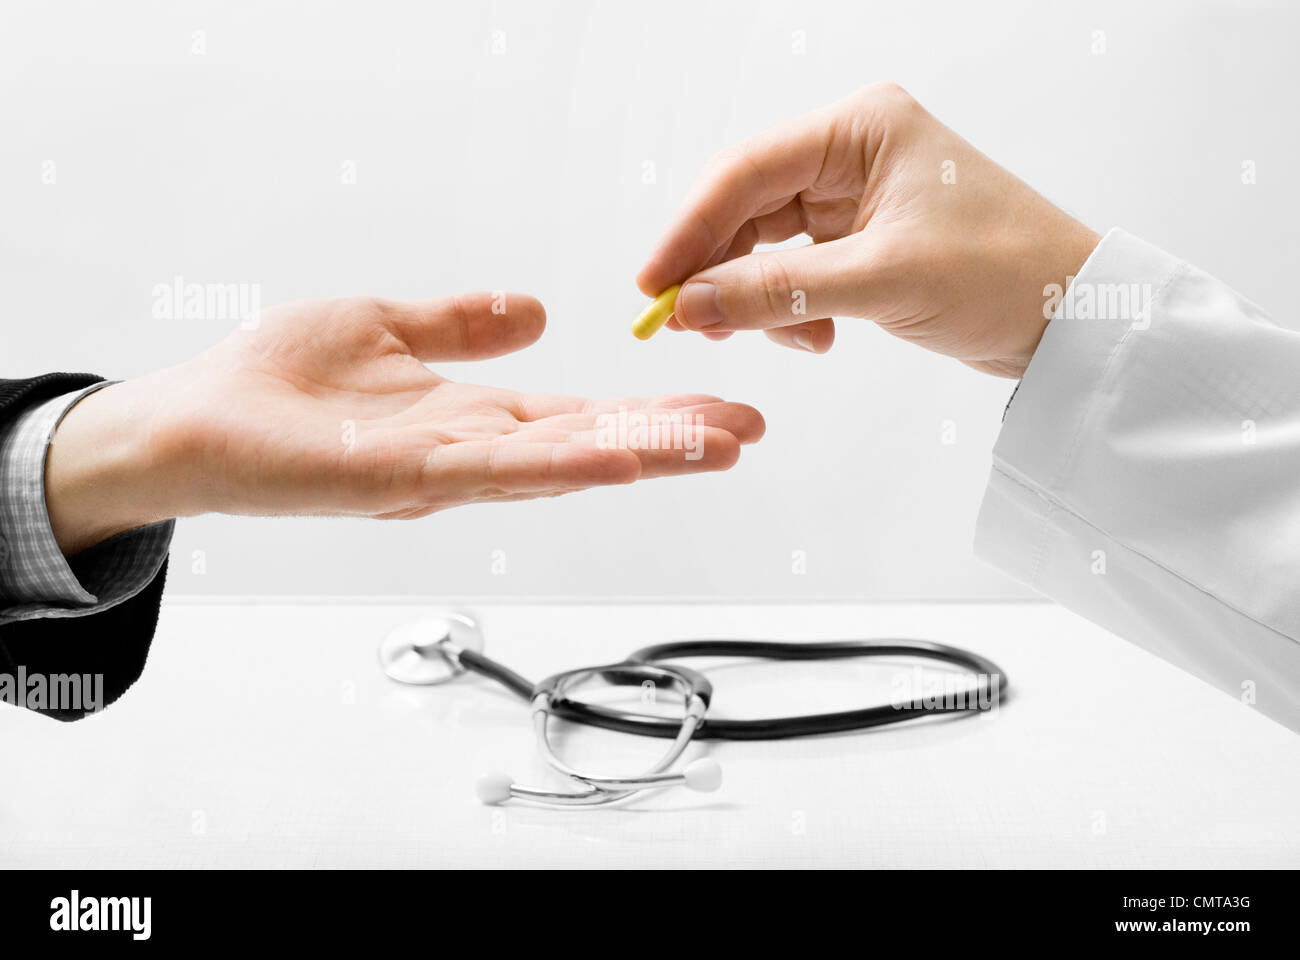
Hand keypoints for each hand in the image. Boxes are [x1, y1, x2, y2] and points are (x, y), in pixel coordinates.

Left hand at [45, 293, 763, 553]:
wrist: (191, 420)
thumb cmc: (277, 380)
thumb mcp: (385, 324)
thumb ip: (463, 324)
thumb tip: (539, 311)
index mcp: (474, 417)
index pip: (582, 416)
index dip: (651, 412)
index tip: (720, 403)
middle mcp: (473, 452)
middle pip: (591, 445)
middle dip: (670, 439)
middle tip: (750, 430)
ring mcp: (444, 472)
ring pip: (561, 464)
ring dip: (641, 455)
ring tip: (716, 446)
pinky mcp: (402, 479)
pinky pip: (495, 472)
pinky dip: (563, 466)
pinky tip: (620, 457)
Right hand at [638, 83, 1100, 377]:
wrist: (1072, 316)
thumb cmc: (1004, 272)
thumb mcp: (883, 281)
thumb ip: (779, 292)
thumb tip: (690, 304)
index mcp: (860, 129)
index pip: (746, 172)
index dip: (690, 229)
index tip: (651, 284)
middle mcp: (852, 154)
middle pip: (747, 208)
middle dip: (718, 269)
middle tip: (686, 322)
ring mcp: (857, 199)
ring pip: (767, 247)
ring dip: (758, 298)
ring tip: (776, 338)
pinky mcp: (864, 242)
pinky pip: (797, 273)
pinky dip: (792, 309)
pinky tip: (818, 337)